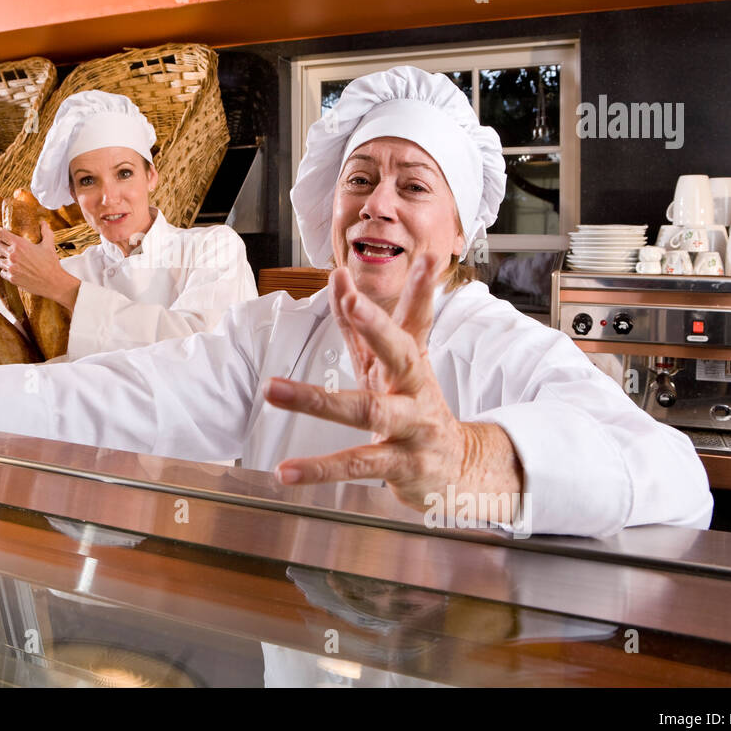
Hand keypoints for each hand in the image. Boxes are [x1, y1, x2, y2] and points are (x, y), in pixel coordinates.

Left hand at [0, 222, 80, 308]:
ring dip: (2, 258)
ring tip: (9, 259)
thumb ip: (45, 232)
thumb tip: (43, 223)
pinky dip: (6, 271)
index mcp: (20, 245)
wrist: (53, 283)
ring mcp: (11, 268)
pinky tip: (13, 269)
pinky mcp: (11, 278)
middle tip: (5, 246)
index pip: (1, 234)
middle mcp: (13, 255)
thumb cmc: (51, 264)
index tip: (2, 233)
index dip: (0, 232)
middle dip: (0, 245)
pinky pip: (2, 272)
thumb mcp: (49, 245)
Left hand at [263, 254, 520, 516]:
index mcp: (410, 362)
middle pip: (401, 353)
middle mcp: (415, 390)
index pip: (417, 319)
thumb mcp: (389, 365)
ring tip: (273, 389)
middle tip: (354, 301)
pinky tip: (286, 470)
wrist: (457, 469)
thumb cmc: (413, 408)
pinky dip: (319, 468)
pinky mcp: (401, 465)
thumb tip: (337, 275)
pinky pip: (356, 464)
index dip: (422, 289)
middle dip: (377, 326)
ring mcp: (411, 428)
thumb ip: (360, 324)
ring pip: (367, 411)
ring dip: (316, 400)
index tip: (428, 259)